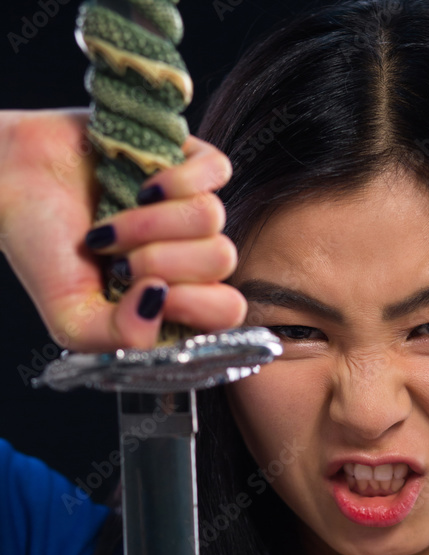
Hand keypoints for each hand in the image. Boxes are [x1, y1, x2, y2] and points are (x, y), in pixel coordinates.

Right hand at [0, 108, 246, 351]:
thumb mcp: (72, 320)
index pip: (228, 309)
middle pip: (221, 259)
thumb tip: (159, 302)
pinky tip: (141, 188)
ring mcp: (191, 210)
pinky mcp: (186, 162)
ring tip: (112, 225)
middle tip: (117, 257)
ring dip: (151, 221)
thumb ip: (122, 338)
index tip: (140, 288)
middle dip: (160, 258)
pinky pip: (217, 169)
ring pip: (211, 217)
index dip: (190, 301)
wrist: (9, 181)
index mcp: (177, 302)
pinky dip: (175, 179)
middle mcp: (192, 259)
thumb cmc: (41, 253)